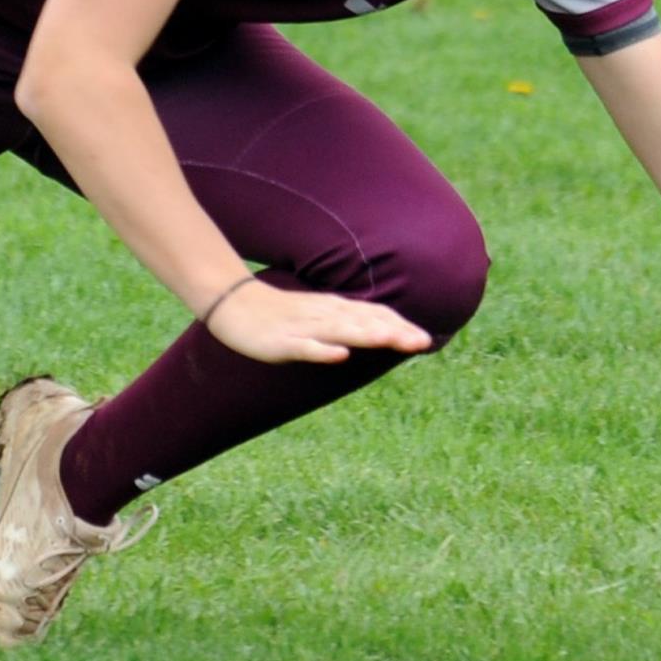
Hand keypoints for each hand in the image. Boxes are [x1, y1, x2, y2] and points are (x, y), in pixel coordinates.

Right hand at [203, 279, 436, 364]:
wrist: (233, 304)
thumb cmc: (280, 313)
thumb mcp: (320, 315)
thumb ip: (349, 321)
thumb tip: (382, 329)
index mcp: (335, 310)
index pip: (374, 315)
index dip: (400, 326)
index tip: (427, 340)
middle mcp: (324, 315)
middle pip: (364, 322)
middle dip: (394, 332)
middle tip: (423, 343)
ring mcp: (303, 328)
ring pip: (339, 331)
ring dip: (366, 335)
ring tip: (391, 341)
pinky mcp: (281, 342)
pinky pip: (304, 347)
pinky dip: (322, 351)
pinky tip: (340, 356)